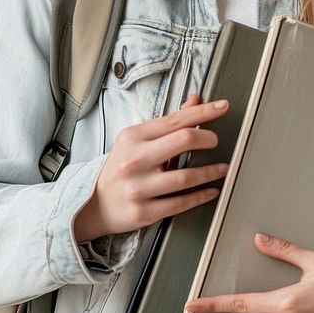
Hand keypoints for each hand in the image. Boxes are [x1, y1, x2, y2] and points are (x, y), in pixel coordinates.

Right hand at [73, 93, 229, 242]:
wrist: (91, 204)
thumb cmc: (120, 168)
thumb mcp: (137, 140)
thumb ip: (169, 122)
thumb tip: (196, 101)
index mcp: (133, 137)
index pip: (176, 120)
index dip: (204, 112)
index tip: (222, 107)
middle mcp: (134, 160)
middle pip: (184, 140)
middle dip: (208, 138)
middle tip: (216, 142)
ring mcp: (138, 187)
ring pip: (186, 176)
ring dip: (211, 171)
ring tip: (222, 168)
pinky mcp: (143, 211)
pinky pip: (181, 203)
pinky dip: (202, 195)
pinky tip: (211, 190)